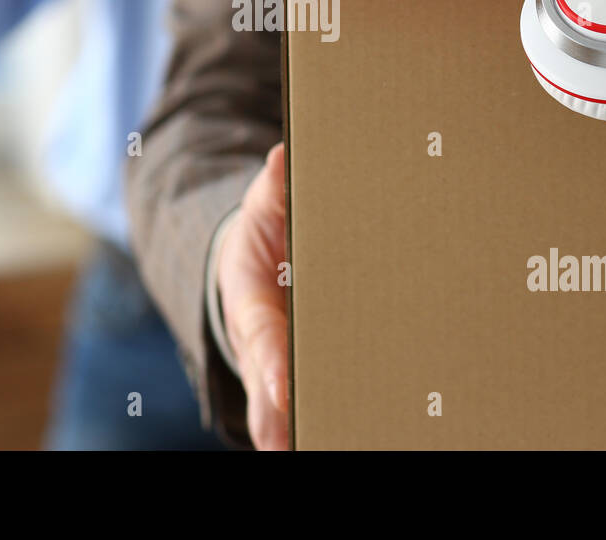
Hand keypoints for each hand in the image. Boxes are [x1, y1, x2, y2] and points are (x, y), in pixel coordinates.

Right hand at [216, 143, 289, 449]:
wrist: (255, 264)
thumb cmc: (267, 234)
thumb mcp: (264, 207)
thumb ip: (274, 188)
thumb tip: (283, 157)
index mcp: (250, 304)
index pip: (261, 337)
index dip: (270, 365)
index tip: (283, 391)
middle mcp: (262, 347)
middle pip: (269, 392)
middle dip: (280, 420)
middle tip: (293, 443)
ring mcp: (280, 369)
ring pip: (286, 412)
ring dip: (300, 432)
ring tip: (319, 447)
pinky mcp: (305, 379)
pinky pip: (311, 410)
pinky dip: (318, 429)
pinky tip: (354, 437)